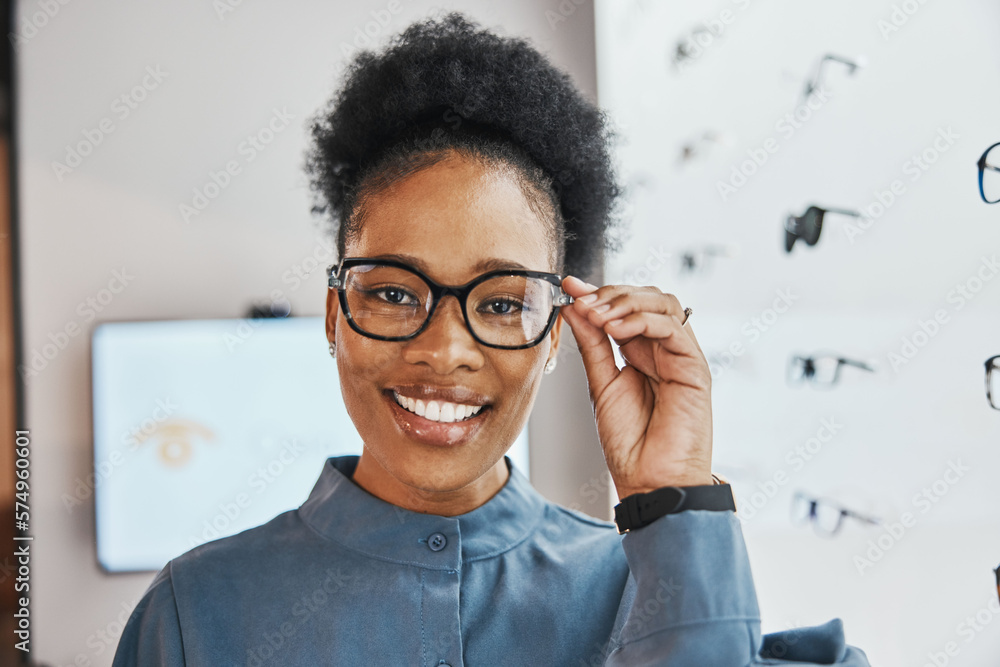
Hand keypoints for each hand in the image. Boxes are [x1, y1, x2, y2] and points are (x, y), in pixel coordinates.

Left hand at [558, 276, 712, 499]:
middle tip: (583, 300)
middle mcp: (664, 349)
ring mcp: (681, 356)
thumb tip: (575, 307)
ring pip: (664, 304)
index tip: (568, 287)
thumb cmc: (630, 442)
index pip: (625, 306)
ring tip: (598, 314)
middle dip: (611, 293)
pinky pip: (674, 328)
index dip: (598, 292)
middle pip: (647, 297)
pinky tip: (616, 328)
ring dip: (627, 301)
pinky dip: (642, 320)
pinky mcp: (695, 368)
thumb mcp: (601, 383)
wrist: (650, 480)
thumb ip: (592, 344)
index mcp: (642, 351)